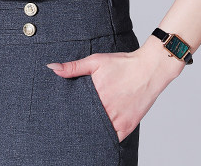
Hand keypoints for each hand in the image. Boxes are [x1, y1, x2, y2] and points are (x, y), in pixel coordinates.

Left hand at [46, 37, 184, 142]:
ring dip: (91, 131)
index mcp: (96, 95)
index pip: (75, 111)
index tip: (61, 117)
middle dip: (78, 125)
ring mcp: (118, 121)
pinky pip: (112, 138)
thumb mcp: (96, 61)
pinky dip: (105, 136)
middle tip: (69, 126)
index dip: (67, 114)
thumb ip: (73, 67)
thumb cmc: (122, 64)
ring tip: (82, 130)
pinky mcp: (127, 127)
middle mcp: (107, 110)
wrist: (149, 70)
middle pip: (86, 124)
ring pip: (98, 133)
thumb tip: (52, 68)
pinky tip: (98, 134)